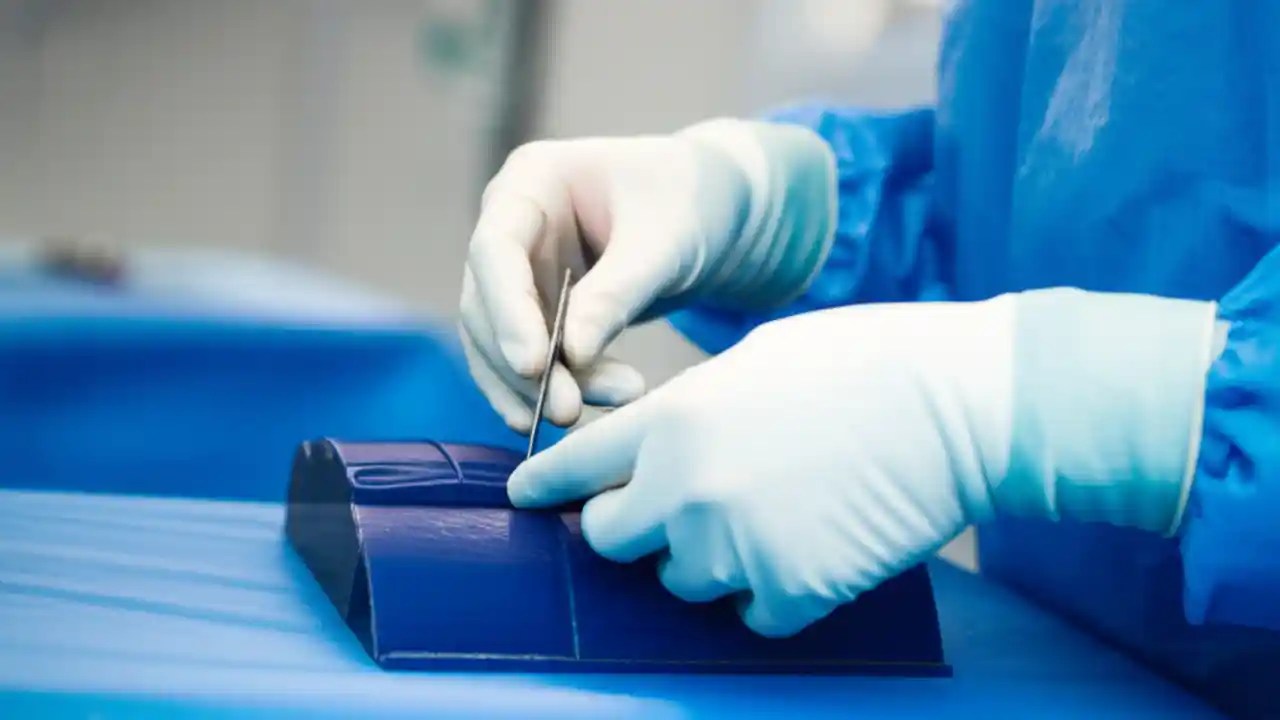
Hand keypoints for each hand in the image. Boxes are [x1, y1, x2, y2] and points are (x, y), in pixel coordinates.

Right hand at [459, 119, 834, 431]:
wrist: (716, 209)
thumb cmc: (691, 201)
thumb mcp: (664, 241)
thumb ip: (616, 293)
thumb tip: (571, 356)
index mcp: (532, 180)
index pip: (495, 250)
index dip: (507, 312)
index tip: (533, 367)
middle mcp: (513, 223)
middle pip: (489, 303)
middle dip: (523, 364)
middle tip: (567, 411)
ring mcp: (522, 268)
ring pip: (501, 340)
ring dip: (538, 386)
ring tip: (594, 412)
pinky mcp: (540, 307)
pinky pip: (528, 355)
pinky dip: (549, 388)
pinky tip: (577, 417)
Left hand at [507, 299, 1015, 635]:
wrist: (955, 404)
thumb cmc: (858, 363)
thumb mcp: (749, 362)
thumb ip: (685, 413)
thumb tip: (651, 454)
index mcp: (672, 420)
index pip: (575, 466)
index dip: (545, 485)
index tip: (525, 498)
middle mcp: (685, 489)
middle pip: (609, 539)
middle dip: (630, 527)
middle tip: (678, 508)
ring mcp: (734, 547)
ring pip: (679, 582)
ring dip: (708, 559)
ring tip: (771, 514)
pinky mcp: (790, 592)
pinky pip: (749, 614)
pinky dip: (770, 592)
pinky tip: (809, 548)